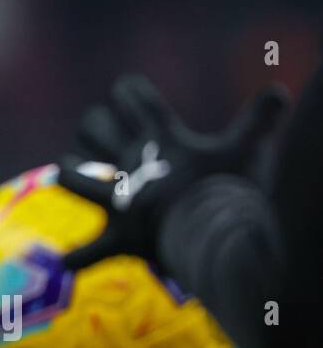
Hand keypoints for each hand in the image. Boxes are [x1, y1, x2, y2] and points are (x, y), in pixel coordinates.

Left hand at [55, 74, 287, 269]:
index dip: (129, 91)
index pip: (138, 102)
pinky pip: (92, 251)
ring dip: (70, 172)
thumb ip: (258, 121)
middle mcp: (132, 166)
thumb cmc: (229, 190)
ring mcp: (120, 201)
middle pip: (97, 128)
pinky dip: (80, 257)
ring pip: (76, 177)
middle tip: (97, 125)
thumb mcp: (245, 149)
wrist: (213, 234)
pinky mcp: (120, 236)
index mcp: (160, 141)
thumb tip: (280, 90)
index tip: (126, 87)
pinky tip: (67, 260)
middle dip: (94, 124)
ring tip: (66, 169)